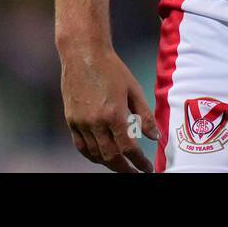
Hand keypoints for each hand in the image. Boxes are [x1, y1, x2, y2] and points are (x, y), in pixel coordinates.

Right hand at [59, 44, 158, 171]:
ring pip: (95, 154)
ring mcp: (81, 123)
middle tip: (135, 171)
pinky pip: (81, 146)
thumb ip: (145, 115)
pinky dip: (92, 155)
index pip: (128, 148)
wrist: (83, 54)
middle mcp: (96, 122)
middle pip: (111, 156)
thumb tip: (156, 137)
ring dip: (109, 163)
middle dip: (125, 168)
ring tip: (121, 165)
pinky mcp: (71, 121)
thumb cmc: (112, 69)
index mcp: (114, 114)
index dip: (139, 161)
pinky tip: (101, 156)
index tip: (147, 168)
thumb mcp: (134, 89)